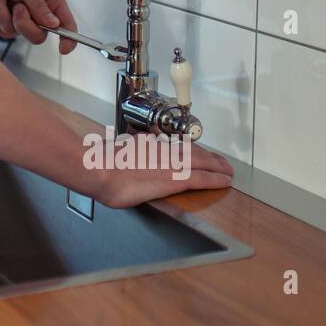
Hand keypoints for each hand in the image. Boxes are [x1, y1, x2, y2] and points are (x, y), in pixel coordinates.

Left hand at [0, 0, 78, 51]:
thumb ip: (38, 2)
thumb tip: (53, 24)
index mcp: (49, 3)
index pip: (65, 25)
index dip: (68, 38)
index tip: (64, 48)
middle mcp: (35, 16)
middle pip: (37, 36)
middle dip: (24, 22)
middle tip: (17, 6)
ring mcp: (16, 24)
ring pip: (11, 31)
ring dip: (0, 8)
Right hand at [94, 140, 235, 207]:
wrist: (99, 170)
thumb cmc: (98, 163)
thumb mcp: (109, 151)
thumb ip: (119, 151)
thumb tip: (116, 149)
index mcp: (146, 144)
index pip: (173, 146)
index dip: (188, 149)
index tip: (195, 153)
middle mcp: (162, 150)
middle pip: (192, 151)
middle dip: (209, 156)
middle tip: (221, 161)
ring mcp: (170, 163)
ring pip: (202, 162)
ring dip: (217, 165)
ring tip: (227, 170)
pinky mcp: (175, 179)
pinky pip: (202, 178)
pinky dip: (216, 179)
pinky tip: (225, 182)